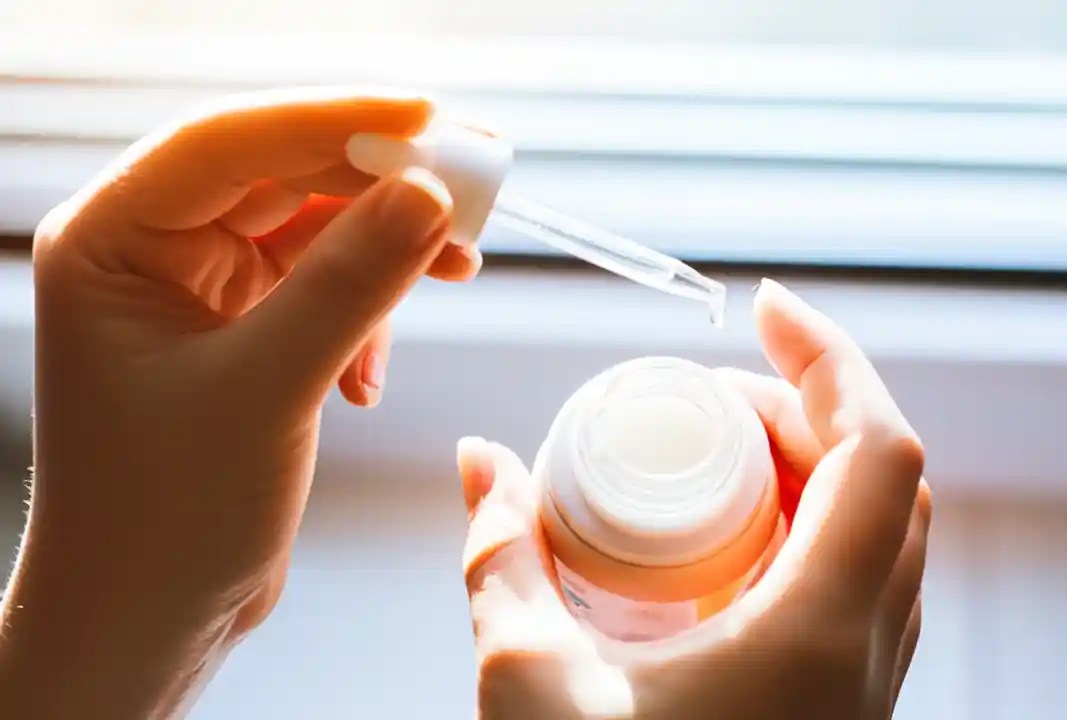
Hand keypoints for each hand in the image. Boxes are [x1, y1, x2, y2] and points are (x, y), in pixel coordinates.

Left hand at [0, 88, 472, 716]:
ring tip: (457, 271)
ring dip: (387, 249)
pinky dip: (368, 311)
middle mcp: (150, 249)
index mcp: (113, 241)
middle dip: (381, 184)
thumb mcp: (264, 391)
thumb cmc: (163, 518)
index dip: (336, 120)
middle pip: (284, 173)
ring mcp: (198, 288)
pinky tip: (371, 374)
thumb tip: (430, 199)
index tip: (430, 119)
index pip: (231, 142)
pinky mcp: (242, 329)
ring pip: (315, 226)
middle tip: (473, 188)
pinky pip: (323, 281)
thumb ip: (347, 287)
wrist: (148, 614)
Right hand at [458, 279, 930, 718]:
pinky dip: (807, 532)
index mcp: (820, 636)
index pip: (880, 450)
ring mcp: (866, 690)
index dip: (833, 358)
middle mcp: (868, 657)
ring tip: (718, 456)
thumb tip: (478, 462)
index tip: (767, 307)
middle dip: (804, 410)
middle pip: (884, 482)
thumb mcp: (531, 690)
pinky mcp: (843, 713)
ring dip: (811, 471)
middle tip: (710, 394)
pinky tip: (728, 544)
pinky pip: (857, 587)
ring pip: (879, 536)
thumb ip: (499, 562)